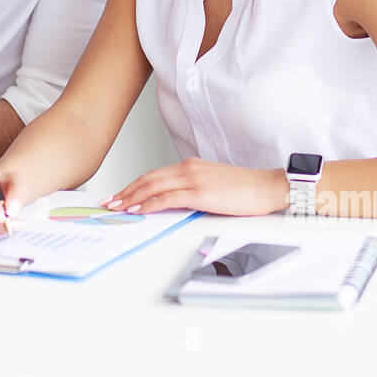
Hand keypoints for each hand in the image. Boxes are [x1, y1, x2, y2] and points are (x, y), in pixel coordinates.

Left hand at [103, 158, 286, 216]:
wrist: (266, 187)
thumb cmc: (246, 189)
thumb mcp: (214, 184)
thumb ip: (195, 188)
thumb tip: (178, 201)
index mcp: (191, 165)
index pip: (155, 175)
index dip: (135, 185)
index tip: (121, 194)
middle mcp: (188, 169)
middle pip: (148, 179)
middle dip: (126, 191)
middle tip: (110, 202)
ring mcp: (193, 180)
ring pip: (152, 187)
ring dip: (131, 198)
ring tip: (117, 207)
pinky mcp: (199, 193)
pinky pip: (167, 198)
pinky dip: (149, 204)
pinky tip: (138, 210)